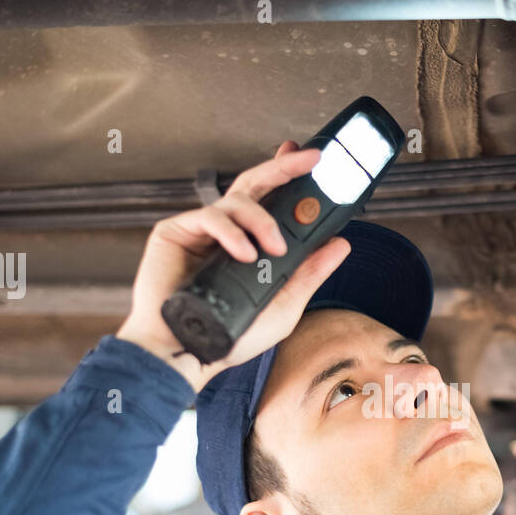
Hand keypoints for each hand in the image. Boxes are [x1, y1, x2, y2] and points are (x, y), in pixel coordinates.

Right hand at [116, 140, 351, 391]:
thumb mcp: (283, 305)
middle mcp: (225, 232)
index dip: (290, 177)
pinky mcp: (174, 232)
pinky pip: (209, 216)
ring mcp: (200, 231)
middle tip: (309, 160)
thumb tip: (341, 244)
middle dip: (284, 168)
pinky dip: (231, 232)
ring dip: (262, 219)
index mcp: (249, 244)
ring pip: (237, 199)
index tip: (315, 162)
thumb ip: (309, 273)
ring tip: (275, 247)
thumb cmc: (232, 336)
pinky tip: (244, 254)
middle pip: (255, 185)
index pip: (271, 202)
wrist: (187, 354)